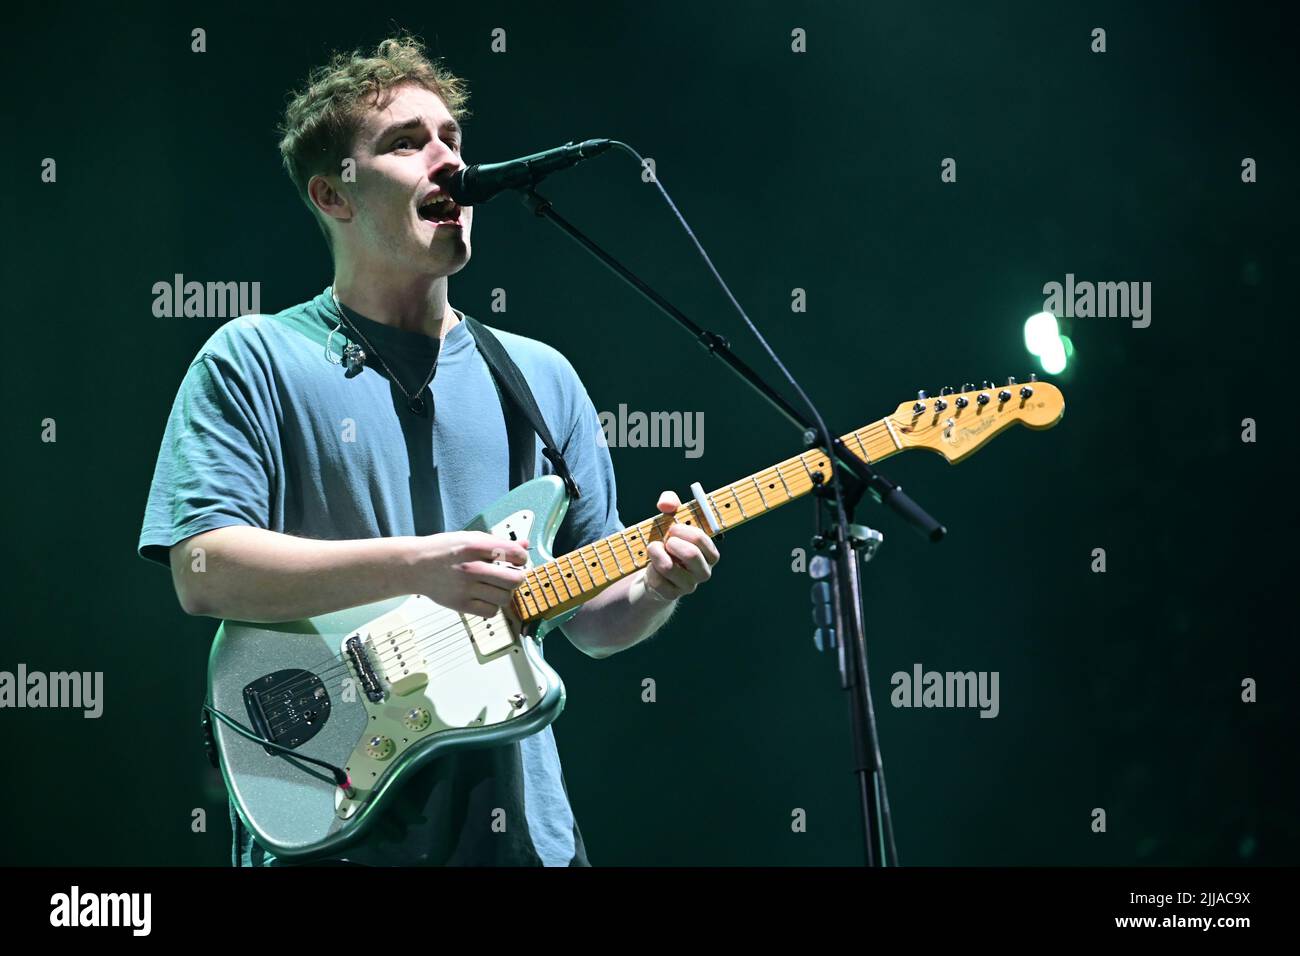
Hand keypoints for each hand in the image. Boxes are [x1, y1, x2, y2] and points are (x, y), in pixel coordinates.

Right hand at [408, 530, 529, 617]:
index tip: (519, 560)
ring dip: (505, 592)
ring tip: (496, 586)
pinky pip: (491, 612)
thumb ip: (499, 542)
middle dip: (517, 577)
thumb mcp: (471, 537)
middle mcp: (472, 568)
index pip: (515, 554)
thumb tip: (524, 545)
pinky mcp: (461, 605)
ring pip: (505, 598)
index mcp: (475, 547)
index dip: (523, 558)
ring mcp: (466, 588)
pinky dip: (493, 606)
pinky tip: (486, 596)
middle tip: (511, 575)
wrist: (416, 565)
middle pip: (514, 580)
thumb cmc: (443, 550)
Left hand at [642, 490, 719, 601]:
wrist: (654, 570)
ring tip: (653, 549)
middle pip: (691, 554)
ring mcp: (688, 585)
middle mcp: (703, 571)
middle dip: (672, 542)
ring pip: (669, 567)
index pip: (703, 541)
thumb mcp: (669, 518)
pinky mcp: (671, 595)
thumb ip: (670, 502)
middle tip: (665, 540)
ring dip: (655, 553)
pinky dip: (650, 569)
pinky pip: (657, 580)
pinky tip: (651, 567)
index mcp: (709, 553)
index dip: (685, 531)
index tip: (673, 528)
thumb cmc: (667, 541)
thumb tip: (666, 504)